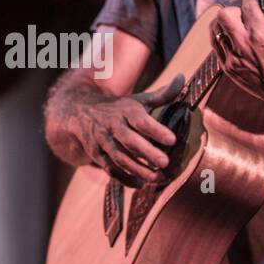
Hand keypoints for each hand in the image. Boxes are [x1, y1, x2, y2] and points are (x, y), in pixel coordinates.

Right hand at [68, 75, 183, 186]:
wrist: (81, 112)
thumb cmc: (119, 108)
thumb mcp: (138, 100)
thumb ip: (162, 94)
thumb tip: (183, 78)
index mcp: (125, 110)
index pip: (141, 120)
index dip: (156, 130)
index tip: (172, 140)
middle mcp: (112, 125)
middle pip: (129, 140)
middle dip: (147, 152)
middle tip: (165, 163)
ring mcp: (102, 141)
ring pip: (119, 157)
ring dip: (137, 169)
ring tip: (156, 178)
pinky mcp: (96, 155)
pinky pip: (109, 169)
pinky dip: (124, 178)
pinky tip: (140, 184)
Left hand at [210, 0, 263, 108]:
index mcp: (261, 36)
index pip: (247, 5)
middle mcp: (244, 47)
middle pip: (224, 14)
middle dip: (234, 9)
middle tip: (243, 13)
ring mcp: (233, 60)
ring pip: (215, 29)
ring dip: (225, 23)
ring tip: (237, 25)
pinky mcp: (228, 69)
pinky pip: (215, 45)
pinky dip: (221, 37)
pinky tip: (232, 36)